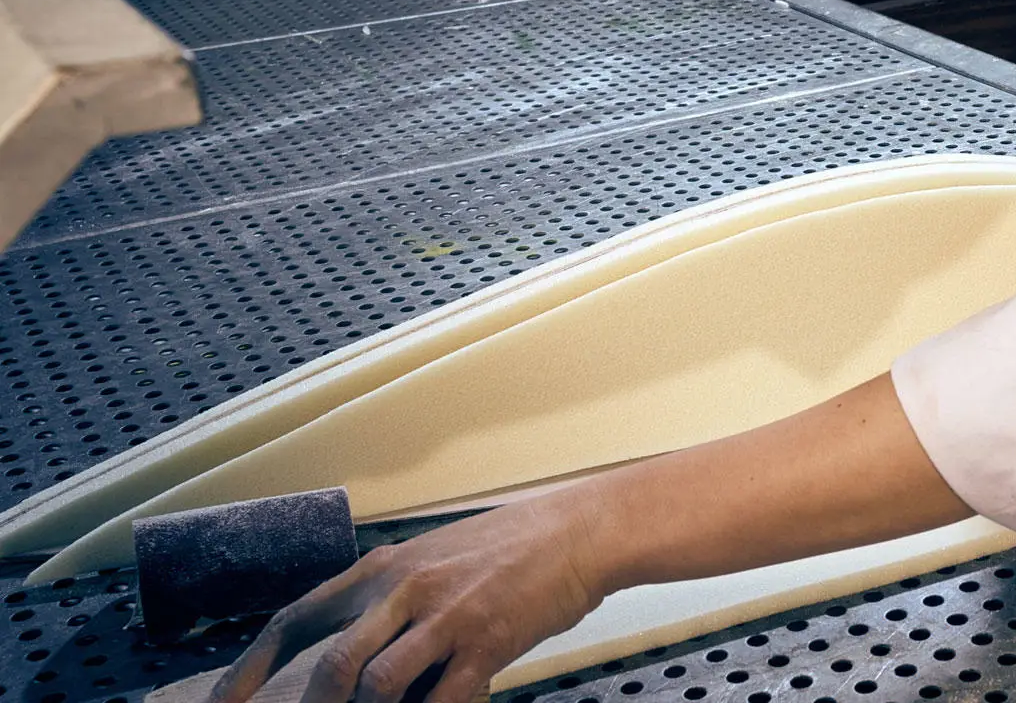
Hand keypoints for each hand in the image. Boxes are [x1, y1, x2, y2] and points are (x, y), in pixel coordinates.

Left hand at [205, 374, 968, 702]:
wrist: (592, 527)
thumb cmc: (520, 543)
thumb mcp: (444, 553)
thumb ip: (395, 589)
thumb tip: (354, 631)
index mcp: (387, 565)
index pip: (297, 616)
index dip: (253, 662)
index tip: (226, 698)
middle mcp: (404, 588)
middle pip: (325, 662)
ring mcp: (444, 619)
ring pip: (374, 688)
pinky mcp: (485, 645)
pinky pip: (441, 701)